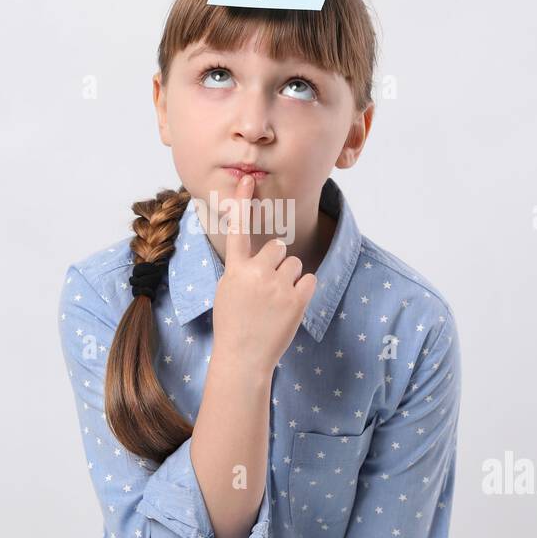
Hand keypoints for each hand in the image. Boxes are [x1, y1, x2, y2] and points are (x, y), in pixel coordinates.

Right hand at [210, 173, 317, 374]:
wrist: (243, 358)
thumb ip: (241, 271)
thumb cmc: (234, 325)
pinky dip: (304, 291)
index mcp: (235, 270)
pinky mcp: (296, 300)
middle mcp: (256, 273)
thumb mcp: (227, 292)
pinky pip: (309, 279)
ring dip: (291, 278)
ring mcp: (277, 286)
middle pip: (278, 247)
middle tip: (270, 286)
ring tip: (278, 301)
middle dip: (278, 262)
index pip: (239, 230)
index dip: (243, 202)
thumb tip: (257, 258)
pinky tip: (290, 307)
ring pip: (295, 264)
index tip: (248, 179)